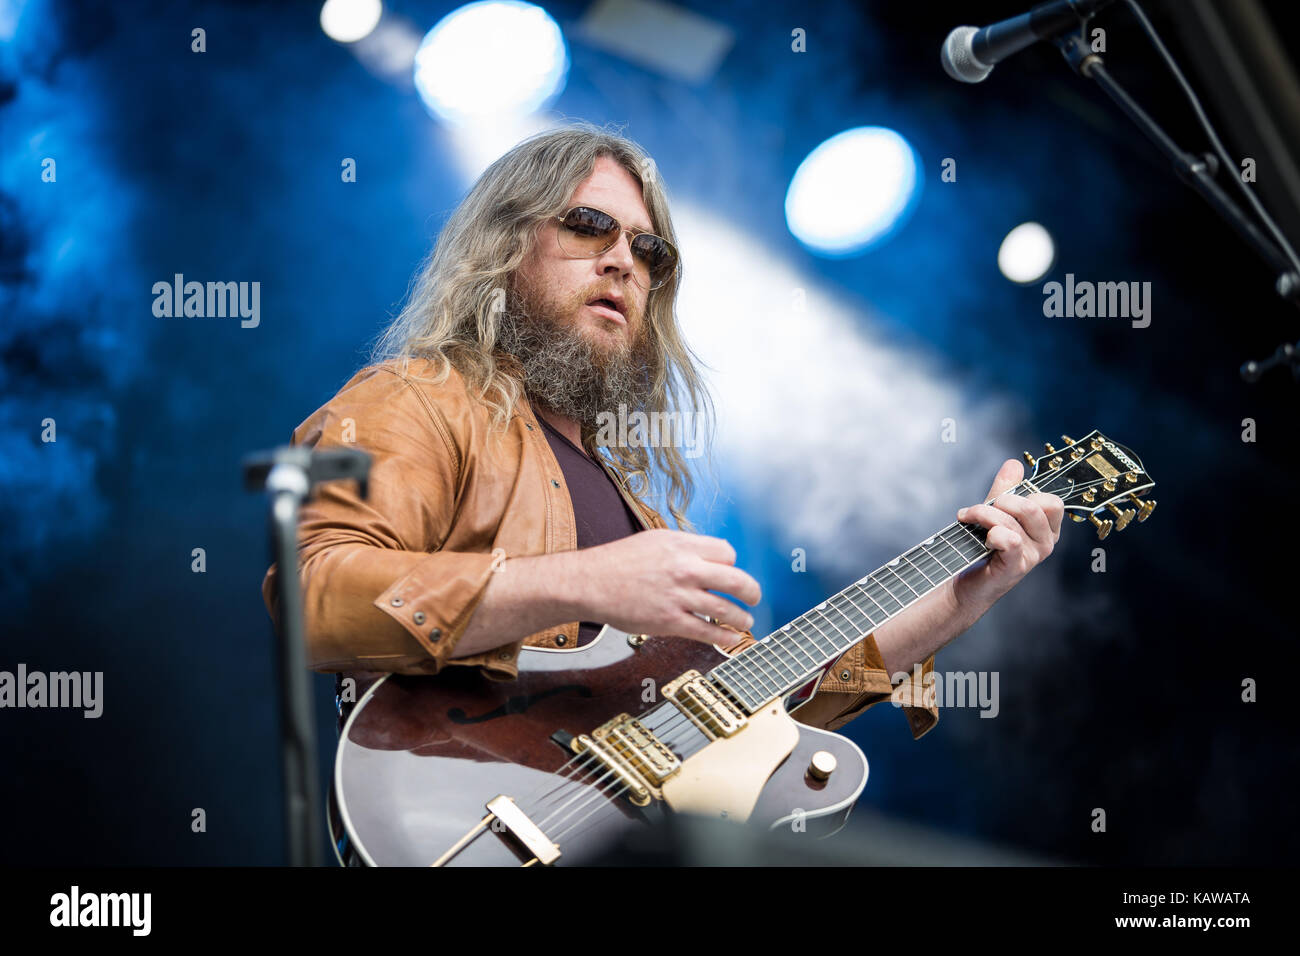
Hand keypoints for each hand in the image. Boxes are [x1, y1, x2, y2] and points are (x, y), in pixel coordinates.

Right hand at [575, 529, 760, 645]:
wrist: (590, 582)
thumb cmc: (618, 561)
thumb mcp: (655, 540)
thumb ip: (684, 547)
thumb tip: (707, 557)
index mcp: (682, 546)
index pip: (727, 552)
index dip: (732, 564)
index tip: (729, 572)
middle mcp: (684, 569)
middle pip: (736, 579)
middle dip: (752, 591)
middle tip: (754, 597)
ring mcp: (678, 596)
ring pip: (725, 609)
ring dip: (741, 617)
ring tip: (745, 621)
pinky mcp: (669, 621)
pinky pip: (706, 631)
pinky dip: (724, 637)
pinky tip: (730, 638)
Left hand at [951, 459, 1063, 609]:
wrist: (966, 583)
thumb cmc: (983, 548)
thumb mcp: (995, 513)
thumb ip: (1005, 489)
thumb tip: (1014, 464)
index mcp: (1046, 527)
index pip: (1052, 501)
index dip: (1025, 493)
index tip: (1000, 497)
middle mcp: (1045, 542)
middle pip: (1034, 506)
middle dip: (1002, 500)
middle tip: (981, 508)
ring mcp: (1033, 557)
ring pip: (1014, 521)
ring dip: (984, 513)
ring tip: (968, 518)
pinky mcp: (1016, 567)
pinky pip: (1010, 540)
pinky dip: (991, 532)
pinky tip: (981, 538)